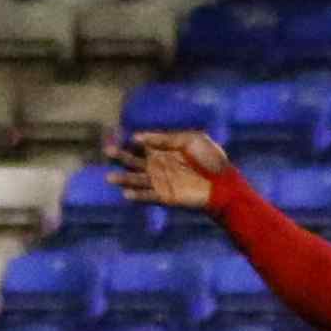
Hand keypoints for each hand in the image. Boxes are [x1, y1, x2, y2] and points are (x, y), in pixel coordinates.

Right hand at [110, 126, 233, 212]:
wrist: (224, 182)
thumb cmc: (210, 158)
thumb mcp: (189, 139)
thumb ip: (165, 138)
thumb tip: (137, 137)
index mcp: (165, 150)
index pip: (143, 145)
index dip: (131, 141)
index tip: (118, 135)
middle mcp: (160, 165)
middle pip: (135, 161)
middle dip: (120, 156)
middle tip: (107, 151)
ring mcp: (162, 181)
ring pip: (137, 179)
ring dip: (123, 179)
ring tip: (109, 178)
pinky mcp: (166, 196)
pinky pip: (148, 195)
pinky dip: (138, 195)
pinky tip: (126, 193)